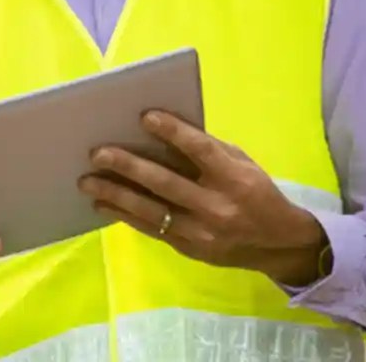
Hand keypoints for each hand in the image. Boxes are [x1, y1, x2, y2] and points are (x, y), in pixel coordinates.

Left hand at [78, 110, 326, 285]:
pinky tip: (101, 203)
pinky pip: (151, 229)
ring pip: (151, 210)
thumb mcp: (241, 164)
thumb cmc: (255, 192)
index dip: (173, 132)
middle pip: (166, 183)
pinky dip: (123, 215)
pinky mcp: (189, 249)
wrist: (278, 243)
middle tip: (97, 153)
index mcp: (235, 178)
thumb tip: (162, 129)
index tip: (144, 116)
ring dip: (115, 194)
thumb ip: (207, 150)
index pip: (200, 151)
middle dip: (128, 167)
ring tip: (86, 180)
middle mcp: (218, 206)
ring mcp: (202, 232)